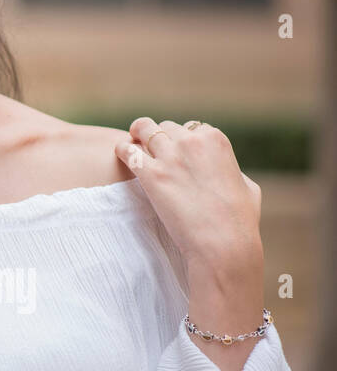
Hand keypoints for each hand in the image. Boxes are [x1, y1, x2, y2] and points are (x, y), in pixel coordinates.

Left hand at [114, 117, 262, 267]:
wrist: (222, 243)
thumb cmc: (238, 220)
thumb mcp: (247, 186)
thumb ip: (230, 170)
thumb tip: (224, 169)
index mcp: (216, 140)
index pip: (191, 127)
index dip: (182, 140)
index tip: (178, 152)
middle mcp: (192, 142)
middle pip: (165, 127)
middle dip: (160, 138)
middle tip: (154, 153)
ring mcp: (170, 156)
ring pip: (143, 129)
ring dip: (137, 136)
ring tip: (134, 146)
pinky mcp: (151, 174)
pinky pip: (126, 149)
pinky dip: (122, 150)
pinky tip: (123, 156)